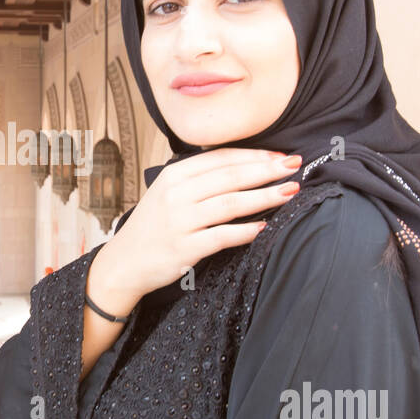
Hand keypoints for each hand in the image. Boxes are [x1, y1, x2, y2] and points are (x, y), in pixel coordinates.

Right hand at [89, 148, 301, 311]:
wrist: (124, 262)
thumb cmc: (153, 227)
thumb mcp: (168, 192)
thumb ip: (199, 178)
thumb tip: (245, 166)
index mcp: (174, 175)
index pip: (222, 158)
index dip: (255, 155)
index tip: (281, 156)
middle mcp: (176, 194)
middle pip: (231, 177)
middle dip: (267, 171)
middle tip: (295, 167)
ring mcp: (180, 221)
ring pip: (231, 203)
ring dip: (264, 197)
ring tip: (289, 192)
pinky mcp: (184, 248)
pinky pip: (222, 236)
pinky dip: (246, 231)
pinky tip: (265, 227)